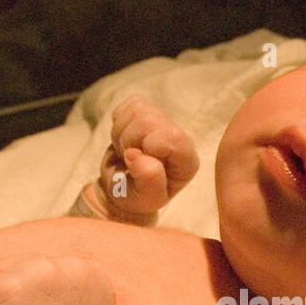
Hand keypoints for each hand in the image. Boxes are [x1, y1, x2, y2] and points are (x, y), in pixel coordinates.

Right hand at [82, 95, 198, 221]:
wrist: (120, 188)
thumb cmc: (136, 196)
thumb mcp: (144, 200)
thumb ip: (148, 182)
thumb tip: (137, 155)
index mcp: (186, 161)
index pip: (172, 138)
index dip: (147, 147)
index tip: (136, 164)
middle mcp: (180, 138)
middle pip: (150, 120)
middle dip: (129, 140)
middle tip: (128, 159)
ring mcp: (163, 122)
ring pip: (138, 109)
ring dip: (123, 133)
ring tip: (126, 152)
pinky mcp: (147, 111)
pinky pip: (129, 104)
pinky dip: (119, 122)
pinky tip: (125, 140)